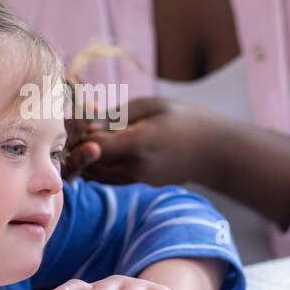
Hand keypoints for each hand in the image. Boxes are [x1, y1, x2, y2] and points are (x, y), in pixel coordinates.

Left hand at [64, 96, 219, 186]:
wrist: (215, 151)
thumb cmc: (184, 119)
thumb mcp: (152, 106)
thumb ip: (117, 115)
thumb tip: (86, 123)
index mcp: (139, 144)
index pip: (91, 144)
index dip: (79, 130)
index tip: (79, 115)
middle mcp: (134, 168)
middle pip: (88, 163)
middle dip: (77, 145)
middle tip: (74, 125)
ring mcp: (136, 180)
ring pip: (94, 173)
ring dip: (85, 156)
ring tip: (87, 133)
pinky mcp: (137, 184)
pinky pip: (106, 177)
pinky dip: (97, 164)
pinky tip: (99, 145)